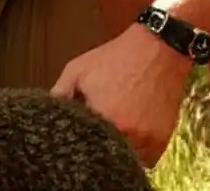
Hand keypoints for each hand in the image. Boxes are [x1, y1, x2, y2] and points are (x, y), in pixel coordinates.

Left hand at [51, 24, 192, 166]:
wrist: (157, 50)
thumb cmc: (115, 58)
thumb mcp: (78, 69)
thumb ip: (60, 92)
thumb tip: (48, 110)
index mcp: (100, 118)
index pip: (82, 144)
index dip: (78, 139)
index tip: (77, 133)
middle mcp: (124, 133)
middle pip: (103, 155)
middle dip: (96, 146)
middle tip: (94, 134)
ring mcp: (145, 140)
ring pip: (125, 159)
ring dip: (118, 151)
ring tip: (114, 134)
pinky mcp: (161, 140)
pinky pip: (147, 159)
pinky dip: (138, 152)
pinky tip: (131, 138)